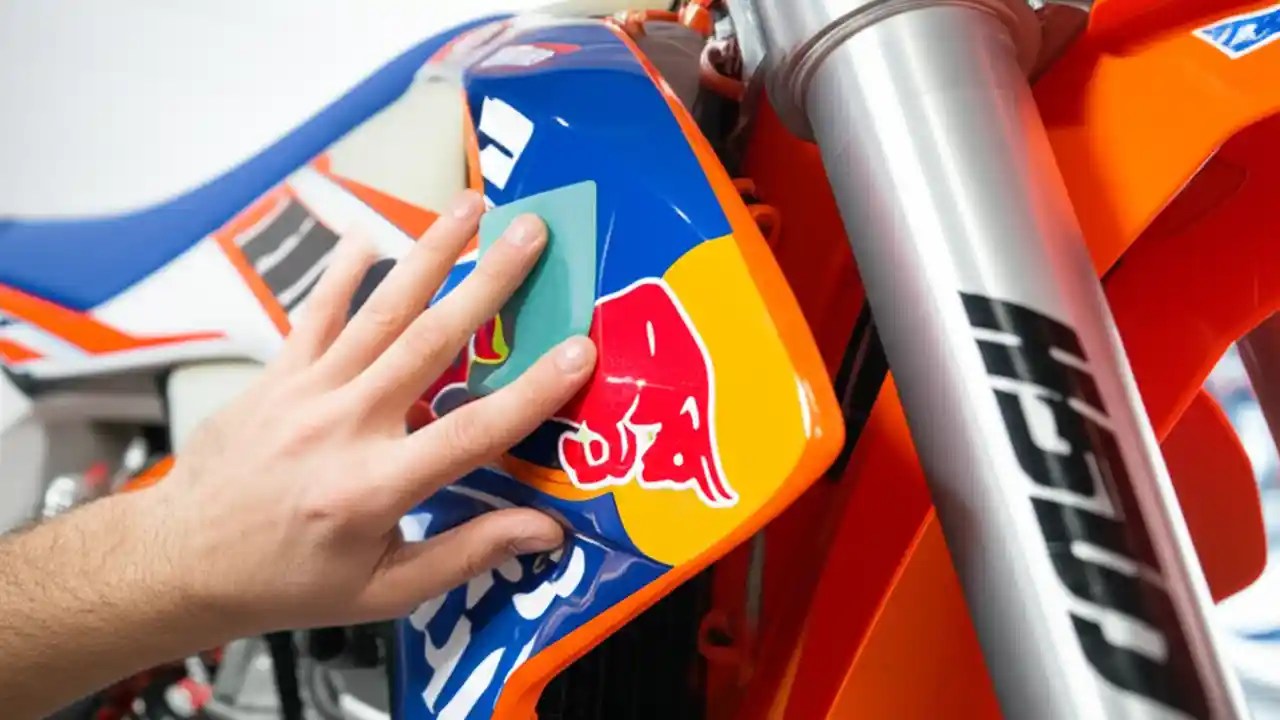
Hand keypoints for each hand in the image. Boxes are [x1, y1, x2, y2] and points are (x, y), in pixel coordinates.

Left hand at [147, 190, 594, 636]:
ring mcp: (307, 391)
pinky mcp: (278, 375)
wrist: (181, 561)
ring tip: (471, 206)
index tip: (580, 350)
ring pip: (380, 310)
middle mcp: (344, 425)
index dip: (532, 392)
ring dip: (431, 254)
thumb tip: (544, 529)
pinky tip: (370, 235)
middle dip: (490, 283)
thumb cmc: (288, 582)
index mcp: (376, 486)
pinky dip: (342, 272)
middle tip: (533, 233)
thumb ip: (465, 555)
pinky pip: (316, 313)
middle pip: (431, 342)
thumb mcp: (383, 592)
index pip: (472, 431)